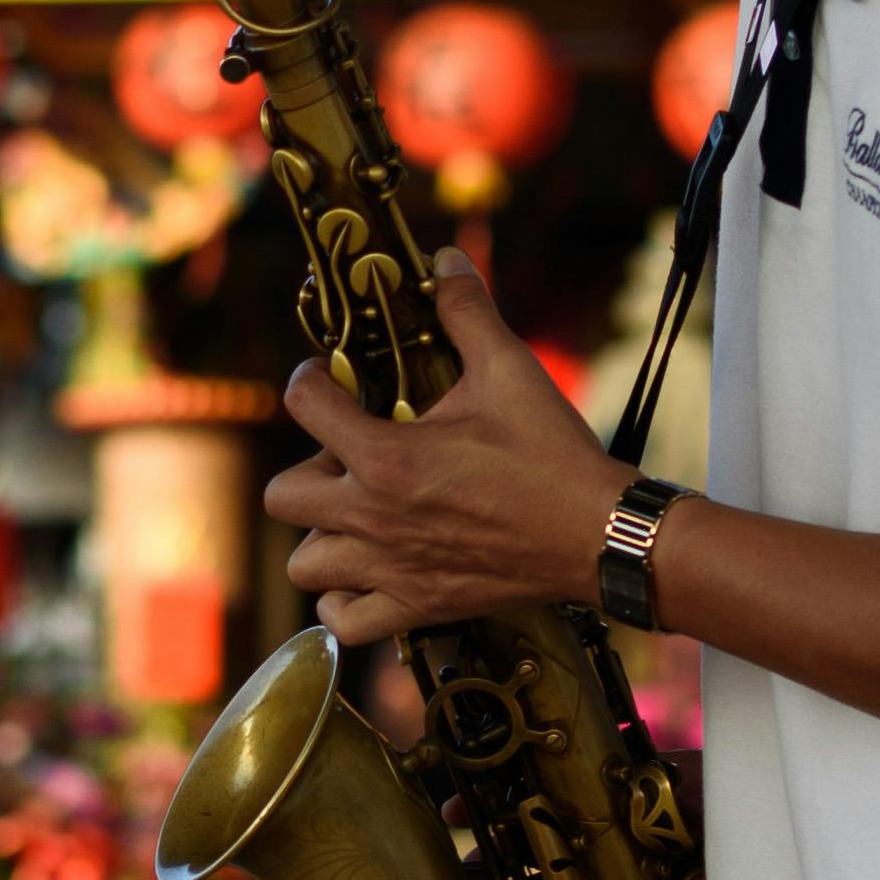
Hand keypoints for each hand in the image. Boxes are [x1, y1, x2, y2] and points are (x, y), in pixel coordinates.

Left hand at [263, 255, 617, 649]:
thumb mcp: (509, 370)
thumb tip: (444, 260)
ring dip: (321, 535)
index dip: (309, 380)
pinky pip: (343, 619)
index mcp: (387, 457)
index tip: (327, 378)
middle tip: (351, 458)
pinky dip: (342, 600)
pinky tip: (366, 570)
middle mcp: (374, 518)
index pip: (304, 404)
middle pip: (283, 495)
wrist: (597, 535)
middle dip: (309, 469)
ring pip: (305, 562)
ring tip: (359, 513)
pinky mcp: (414, 607)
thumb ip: (467, 311)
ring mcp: (390, 568)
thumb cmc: (552, 454)